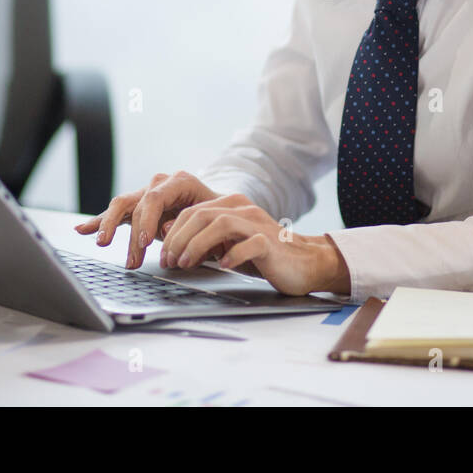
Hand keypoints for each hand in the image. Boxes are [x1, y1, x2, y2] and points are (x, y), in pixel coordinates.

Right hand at [74, 170, 220, 269]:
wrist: (218, 210)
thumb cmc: (217, 214)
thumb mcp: (211, 217)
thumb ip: (188, 222)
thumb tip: (164, 229)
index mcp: (180, 181)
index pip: (155, 198)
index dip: (147, 220)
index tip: (145, 242)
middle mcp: (160, 184)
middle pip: (136, 204)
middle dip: (132, 234)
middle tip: (133, 259)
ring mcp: (146, 194)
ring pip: (121, 205)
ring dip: (110, 226)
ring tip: (101, 242)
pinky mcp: (138, 207)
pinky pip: (116, 214)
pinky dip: (99, 221)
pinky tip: (82, 229)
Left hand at [159, 200, 351, 296]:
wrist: (306, 263)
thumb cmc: (265, 256)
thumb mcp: (228, 245)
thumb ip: (203, 239)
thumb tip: (166, 234)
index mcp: (232, 206)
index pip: (193, 212)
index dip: (174, 233)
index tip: (165, 256)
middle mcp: (244, 209)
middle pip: (202, 214)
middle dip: (180, 239)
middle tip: (170, 262)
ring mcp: (259, 224)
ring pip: (221, 223)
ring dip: (198, 244)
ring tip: (187, 263)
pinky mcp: (272, 242)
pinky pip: (249, 244)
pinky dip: (232, 255)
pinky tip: (224, 266)